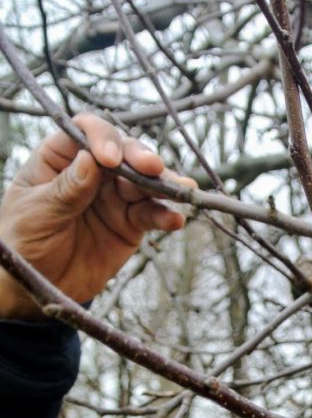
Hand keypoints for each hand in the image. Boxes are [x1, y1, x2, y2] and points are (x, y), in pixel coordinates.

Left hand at [0, 113, 190, 318]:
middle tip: (153, 168)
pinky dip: (165, 216)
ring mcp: (113, 197)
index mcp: (59, 158)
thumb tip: (90, 160)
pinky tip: (175, 220)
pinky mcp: (130, 224)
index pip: (84, 132)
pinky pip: (151, 215)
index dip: (102, 138)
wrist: (36, 284)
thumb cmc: (23, 241)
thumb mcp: (36, 213)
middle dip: (141, 158)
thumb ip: (65, 190)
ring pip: (144, 183)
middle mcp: (92, 172)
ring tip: (182, 191)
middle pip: (123, 153)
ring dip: (164, 185)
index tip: (109, 159)